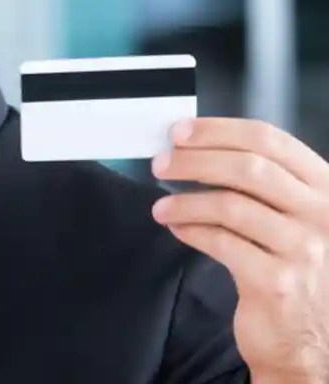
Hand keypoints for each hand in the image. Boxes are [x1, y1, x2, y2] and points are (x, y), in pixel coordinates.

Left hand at [151, 118, 328, 382]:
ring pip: (229, 204)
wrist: (314, 344)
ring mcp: (305, 249)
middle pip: (247, 167)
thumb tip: (200, 151)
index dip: (219, 131)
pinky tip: (177, 227)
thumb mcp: (300, 221)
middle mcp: (324, 216)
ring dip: (185, 200)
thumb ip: (267, 187)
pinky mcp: (277, 282)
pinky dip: (191, 230)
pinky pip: (220, 242)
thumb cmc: (300, 274)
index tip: (182, 131)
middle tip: (163, 162)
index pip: (271, 141)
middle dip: (195, 159)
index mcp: (327, 190)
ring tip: (162, 205)